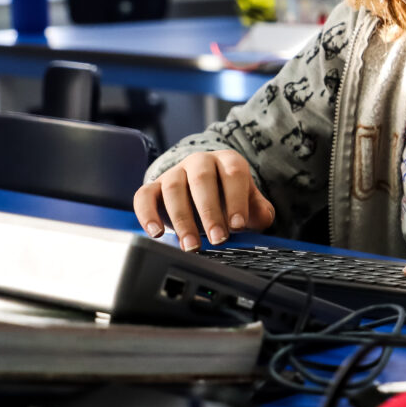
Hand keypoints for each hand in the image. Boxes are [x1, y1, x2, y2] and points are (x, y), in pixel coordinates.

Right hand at [133, 150, 275, 250]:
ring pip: (174, 189)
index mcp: (228, 161)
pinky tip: (156, 233)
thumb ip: (258, 210)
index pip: (233, 174)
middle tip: (217, 239)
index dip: (236, 199)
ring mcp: (174, 172)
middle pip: (202, 180)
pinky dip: (147, 214)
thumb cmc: (228, 198)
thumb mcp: (248, 203)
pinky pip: (144, 196)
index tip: (238, 226)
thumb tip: (261, 218)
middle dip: (210, 212)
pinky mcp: (153, 186)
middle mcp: (200, 162)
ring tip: (191, 245)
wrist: (202, 192)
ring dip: (182, 219)